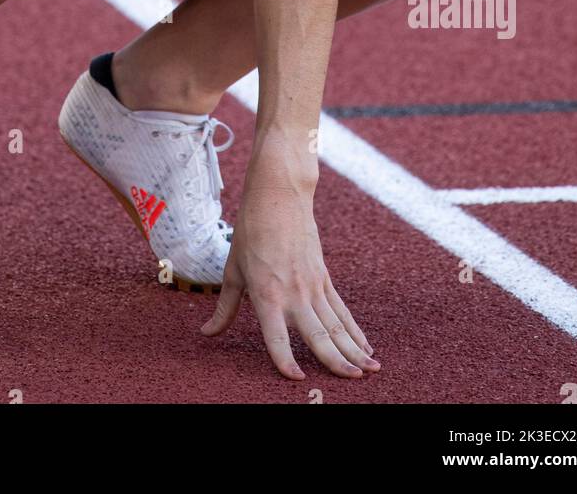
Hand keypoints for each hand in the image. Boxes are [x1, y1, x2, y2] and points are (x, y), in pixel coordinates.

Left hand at [200, 180, 379, 380]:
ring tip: (370, 371)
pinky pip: (341, 309)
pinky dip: (354, 330)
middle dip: (336, 361)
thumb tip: (206, 333)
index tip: (296, 379)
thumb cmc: (251, 231)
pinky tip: (366, 348)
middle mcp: (293, 293)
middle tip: (353, 381)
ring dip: (354, 350)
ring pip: (336, 325)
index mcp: (266, 294)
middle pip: (317, 334)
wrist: (279, 195)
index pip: (276, 335)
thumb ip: (224, 308)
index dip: (285, 359)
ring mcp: (312, 285)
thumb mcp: (233, 270)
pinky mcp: (324, 277)